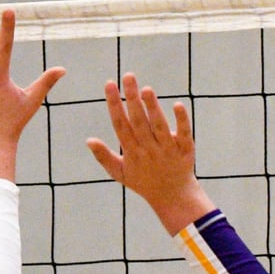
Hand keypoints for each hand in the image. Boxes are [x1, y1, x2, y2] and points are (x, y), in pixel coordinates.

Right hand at [85, 73, 214, 235]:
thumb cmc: (144, 182)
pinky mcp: (185, 149)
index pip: (120, 125)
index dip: (113, 104)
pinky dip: (182, 120)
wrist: (173, 197)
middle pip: (139, 121)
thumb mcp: (120, 173)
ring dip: (153, 107)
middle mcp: (149, 150)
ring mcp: (168, 149)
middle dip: (131, 98)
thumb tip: (88, 140)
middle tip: (128, 76)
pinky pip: (184, 133)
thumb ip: (104, 156)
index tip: (109, 84)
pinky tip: (177, 104)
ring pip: (159, 126)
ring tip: (146, 88)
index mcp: (132, 153)